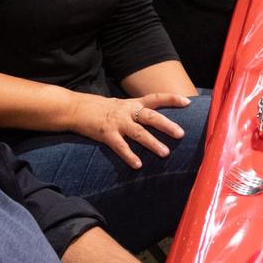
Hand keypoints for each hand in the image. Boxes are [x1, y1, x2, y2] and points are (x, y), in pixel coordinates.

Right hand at [69, 91, 188, 169]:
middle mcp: (127, 112)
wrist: (75, 109)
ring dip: (152, 143)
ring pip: (138, 133)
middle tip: (181, 134)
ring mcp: (117, 123)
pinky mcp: (106, 134)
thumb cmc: (101, 109)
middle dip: (166, 125)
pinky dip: (129, 155)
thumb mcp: (121, 105)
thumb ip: (136, 111)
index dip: (171, 99)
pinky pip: (120, 146)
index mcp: (133, 104)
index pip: (155, 98)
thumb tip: (155, 119)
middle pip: (150, 117)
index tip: (187, 102)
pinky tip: (138, 164)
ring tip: (165, 153)